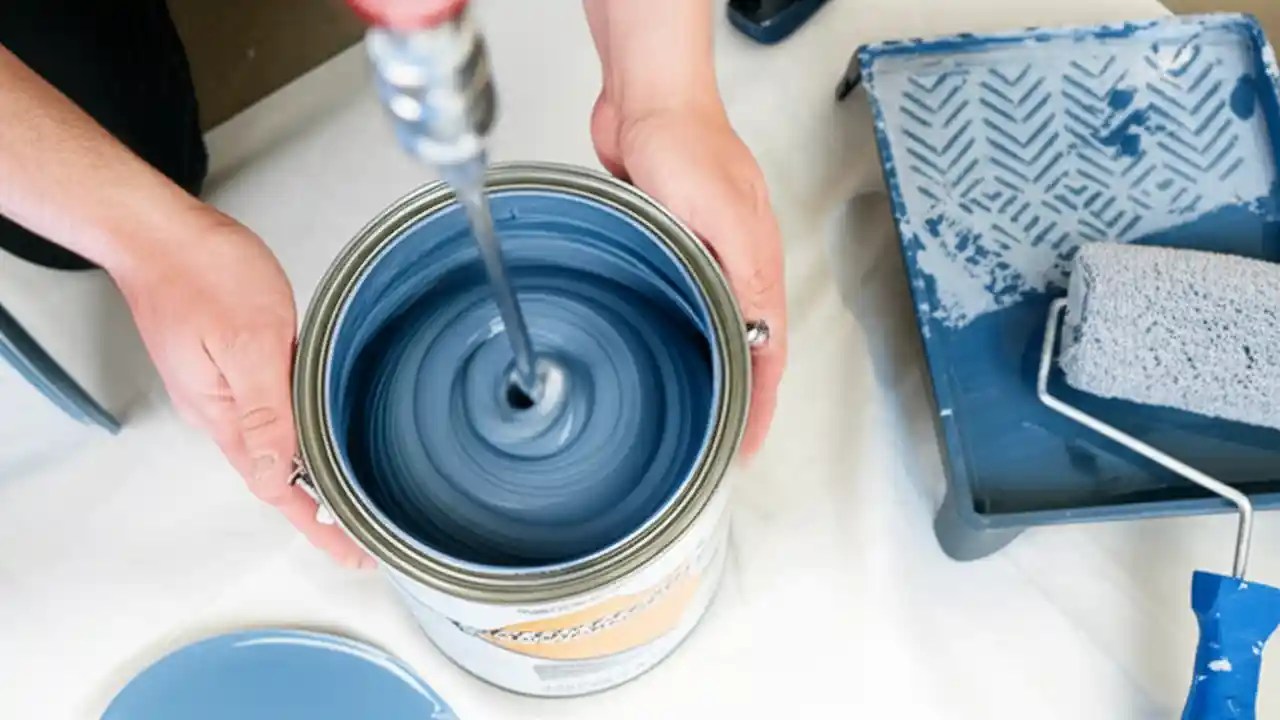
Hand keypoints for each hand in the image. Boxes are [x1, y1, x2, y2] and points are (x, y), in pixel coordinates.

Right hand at [110, 208, 370, 567]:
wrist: (158, 232)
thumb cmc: (202, 273)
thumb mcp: (249, 343)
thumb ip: (265, 412)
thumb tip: (277, 476)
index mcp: (224, 414)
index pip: (276, 488)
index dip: (317, 525)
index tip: (350, 553)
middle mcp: (222, 409)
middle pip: (277, 474)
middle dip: (319, 507)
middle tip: (359, 530)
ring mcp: (223, 387)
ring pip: (276, 441)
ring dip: (311, 470)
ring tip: (349, 491)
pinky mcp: (230, 362)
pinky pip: (271, 408)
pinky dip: (301, 428)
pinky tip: (321, 426)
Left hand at [591, 98, 787, 455]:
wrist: (648, 98)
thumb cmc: (685, 141)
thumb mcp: (722, 214)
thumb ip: (743, 272)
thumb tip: (762, 329)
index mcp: (757, 260)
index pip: (770, 348)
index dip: (762, 401)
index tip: (750, 444)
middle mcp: (736, 261)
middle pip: (750, 342)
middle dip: (744, 395)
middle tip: (726, 439)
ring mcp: (705, 250)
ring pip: (718, 324)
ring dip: (716, 366)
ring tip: (703, 408)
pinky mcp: (673, 239)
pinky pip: (686, 298)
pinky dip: (685, 331)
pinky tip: (669, 343)